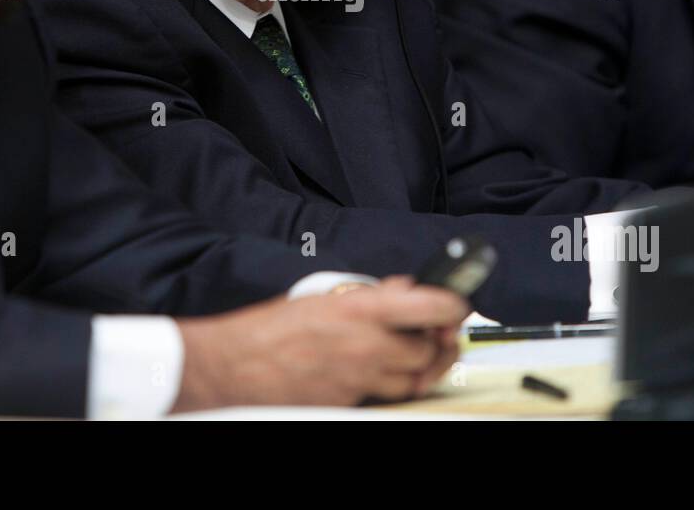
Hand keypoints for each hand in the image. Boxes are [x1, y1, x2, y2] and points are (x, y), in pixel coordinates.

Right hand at [173, 275, 466, 411]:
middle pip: (429, 352)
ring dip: (417, 369)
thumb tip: (401, 291)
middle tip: (435, 334)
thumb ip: (367, 294)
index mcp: (359, 309)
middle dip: (436, 344)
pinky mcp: (349, 404)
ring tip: (410, 356)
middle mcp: (365, 345)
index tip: (459, 303)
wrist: (234, 366)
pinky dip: (388, 386)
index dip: (454, 305)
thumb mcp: (321, 295)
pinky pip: (383, 397)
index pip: (431, 307)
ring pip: (412, 381)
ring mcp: (359, 379)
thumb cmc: (269, 329)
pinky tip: (378, 372)